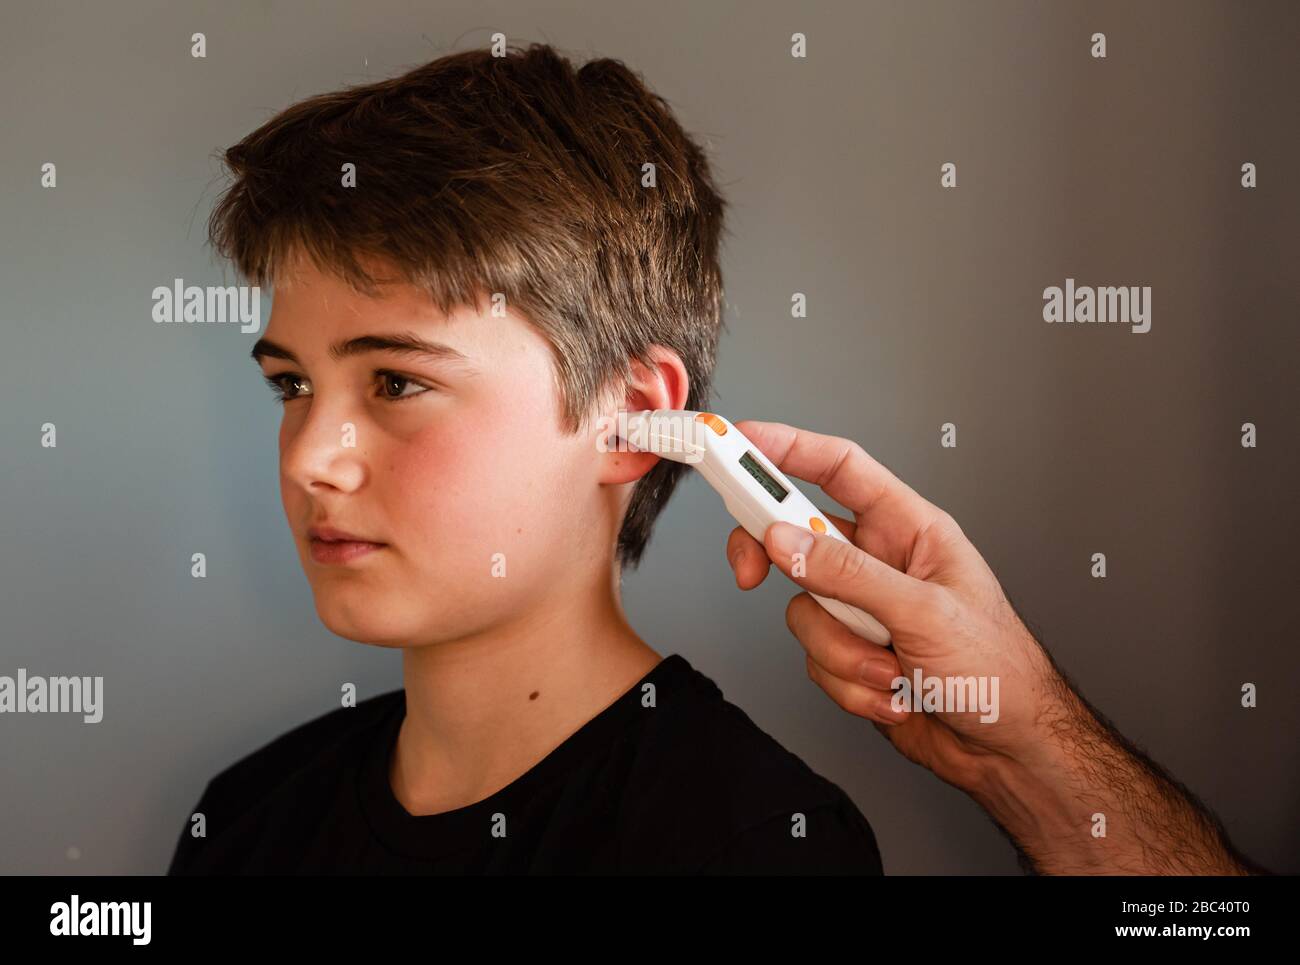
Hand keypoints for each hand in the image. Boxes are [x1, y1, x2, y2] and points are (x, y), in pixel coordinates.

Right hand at [725, 420, 1064, 794]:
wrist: (1007, 748)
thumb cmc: (998, 669)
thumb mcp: (924, 613)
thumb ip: (849, 575)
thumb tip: (786, 542)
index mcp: (909, 529)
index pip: (840, 469)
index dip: (788, 448)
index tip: (740, 442)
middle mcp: (880, 563)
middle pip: (799, 535)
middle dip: (778, 561)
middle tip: (752, 571)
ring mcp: (862, 610)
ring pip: (803, 610)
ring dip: (842, 652)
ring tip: (890, 668)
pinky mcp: (850, 654)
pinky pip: (814, 657)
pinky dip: (849, 684)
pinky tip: (893, 693)